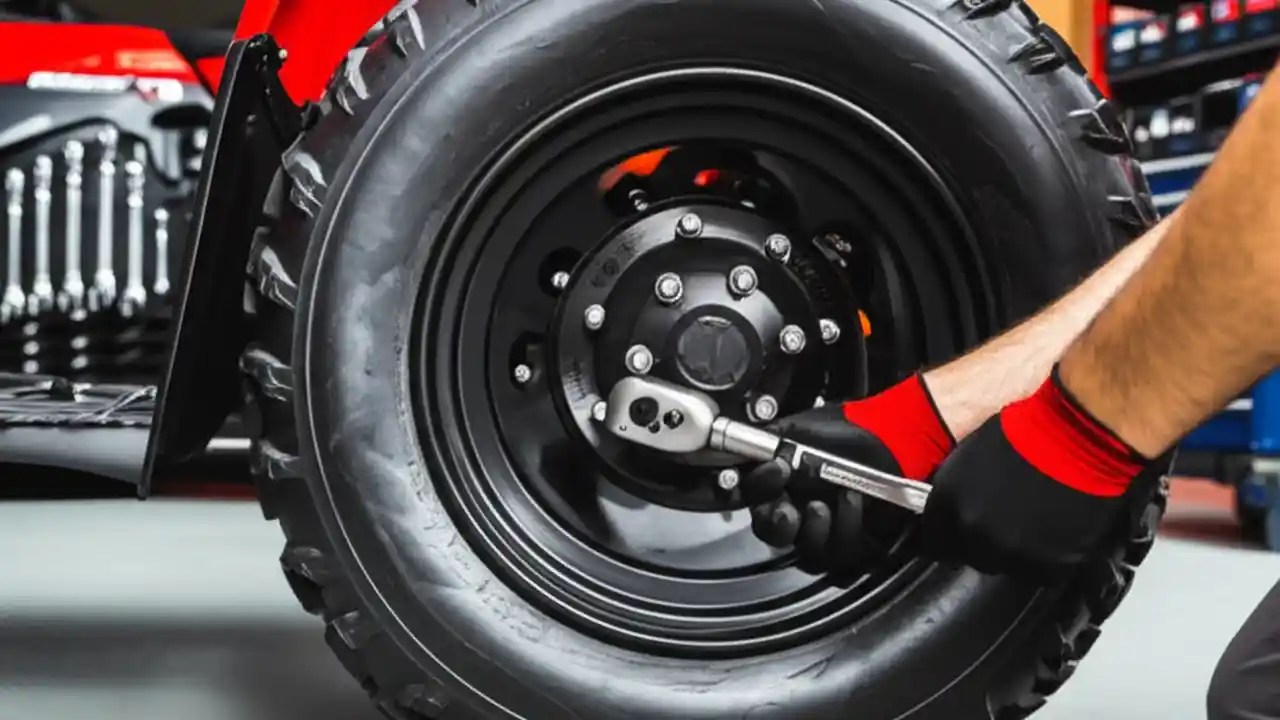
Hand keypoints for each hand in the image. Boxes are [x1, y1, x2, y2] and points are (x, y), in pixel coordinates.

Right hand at [741, 374, 953, 571]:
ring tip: (830, 501)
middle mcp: (801, 507)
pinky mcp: (858, 541)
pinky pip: (842, 552)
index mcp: (783, 481)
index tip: (776, 471)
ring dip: (817, 527)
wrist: (901, 438)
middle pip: (773, 534)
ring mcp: (829, 526)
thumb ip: (768, 443)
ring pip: (807, 549)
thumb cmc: (857, 429)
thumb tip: (739, 450)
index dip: (760, 490)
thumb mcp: (802, 428)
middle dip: (780, 523)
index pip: (754, 499)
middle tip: (791, 510)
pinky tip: (855, 502)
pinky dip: (848, 527)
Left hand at [920, 370, 1158, 580]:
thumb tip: (955, 509)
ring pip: (1007, 565)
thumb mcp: (969, 457)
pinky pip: (1043, 571)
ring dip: (1016, 550)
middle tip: (1007, 519)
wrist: (1075, 437)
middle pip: (972, 556)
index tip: (961, 531)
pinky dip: (1048, 556)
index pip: (936, 541)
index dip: (951, 535)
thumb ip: (956, 493)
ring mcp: (1012, 554)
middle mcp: (974, 536)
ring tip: (1036, 521)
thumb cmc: (1025, 432)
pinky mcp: (1049, 565)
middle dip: (984, 542)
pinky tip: (1056, 529)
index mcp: (948, 507)